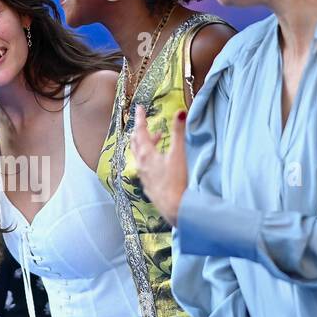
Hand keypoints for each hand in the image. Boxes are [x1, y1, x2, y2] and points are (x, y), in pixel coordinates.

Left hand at [130, 105, 187, 226]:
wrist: (176, 208)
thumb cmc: (177, 181)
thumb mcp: (179, 153)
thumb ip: (179, 132)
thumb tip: (180, 113)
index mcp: (147, 155)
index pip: (140, 131)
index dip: (140, 118)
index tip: (139, 108)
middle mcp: (141, 165)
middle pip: (136, 144)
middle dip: (141, 132)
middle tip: (147, 124)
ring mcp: (144, 177)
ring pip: (140, 157)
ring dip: (146, 146)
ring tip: (158, 140)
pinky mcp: (149, 187)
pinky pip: (144, 169)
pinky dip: (149, 160)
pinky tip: (158, 164)